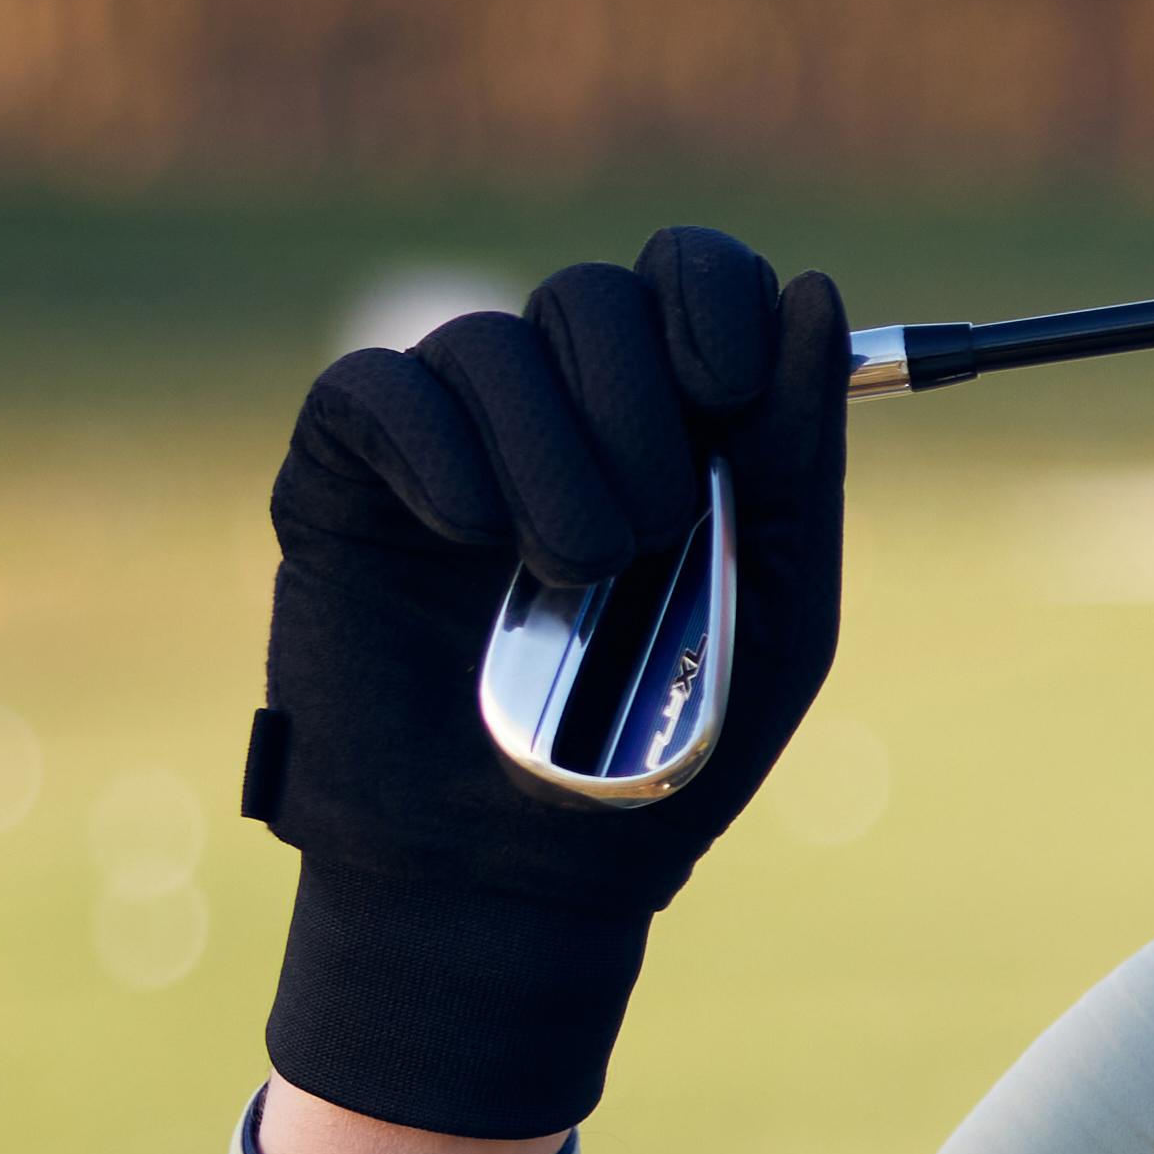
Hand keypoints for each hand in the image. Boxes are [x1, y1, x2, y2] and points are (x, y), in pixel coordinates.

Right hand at [245, 227, 850, 1137]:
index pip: (689, 274)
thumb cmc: (653, 760)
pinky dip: (439, 452)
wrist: (514, 880)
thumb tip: (811, 290)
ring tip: (572, 575)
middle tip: (654, 530)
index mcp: (670, 426)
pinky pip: (379, 389)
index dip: (708, 294)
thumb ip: (797, 460)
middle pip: (593, 292)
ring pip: (489, 341)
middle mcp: (555, 412)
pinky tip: (469, 540)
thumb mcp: (774, 617)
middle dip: (637, 400)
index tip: (725, 385)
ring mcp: (444, 436)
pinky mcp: (342, 475)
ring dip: (553, 458)